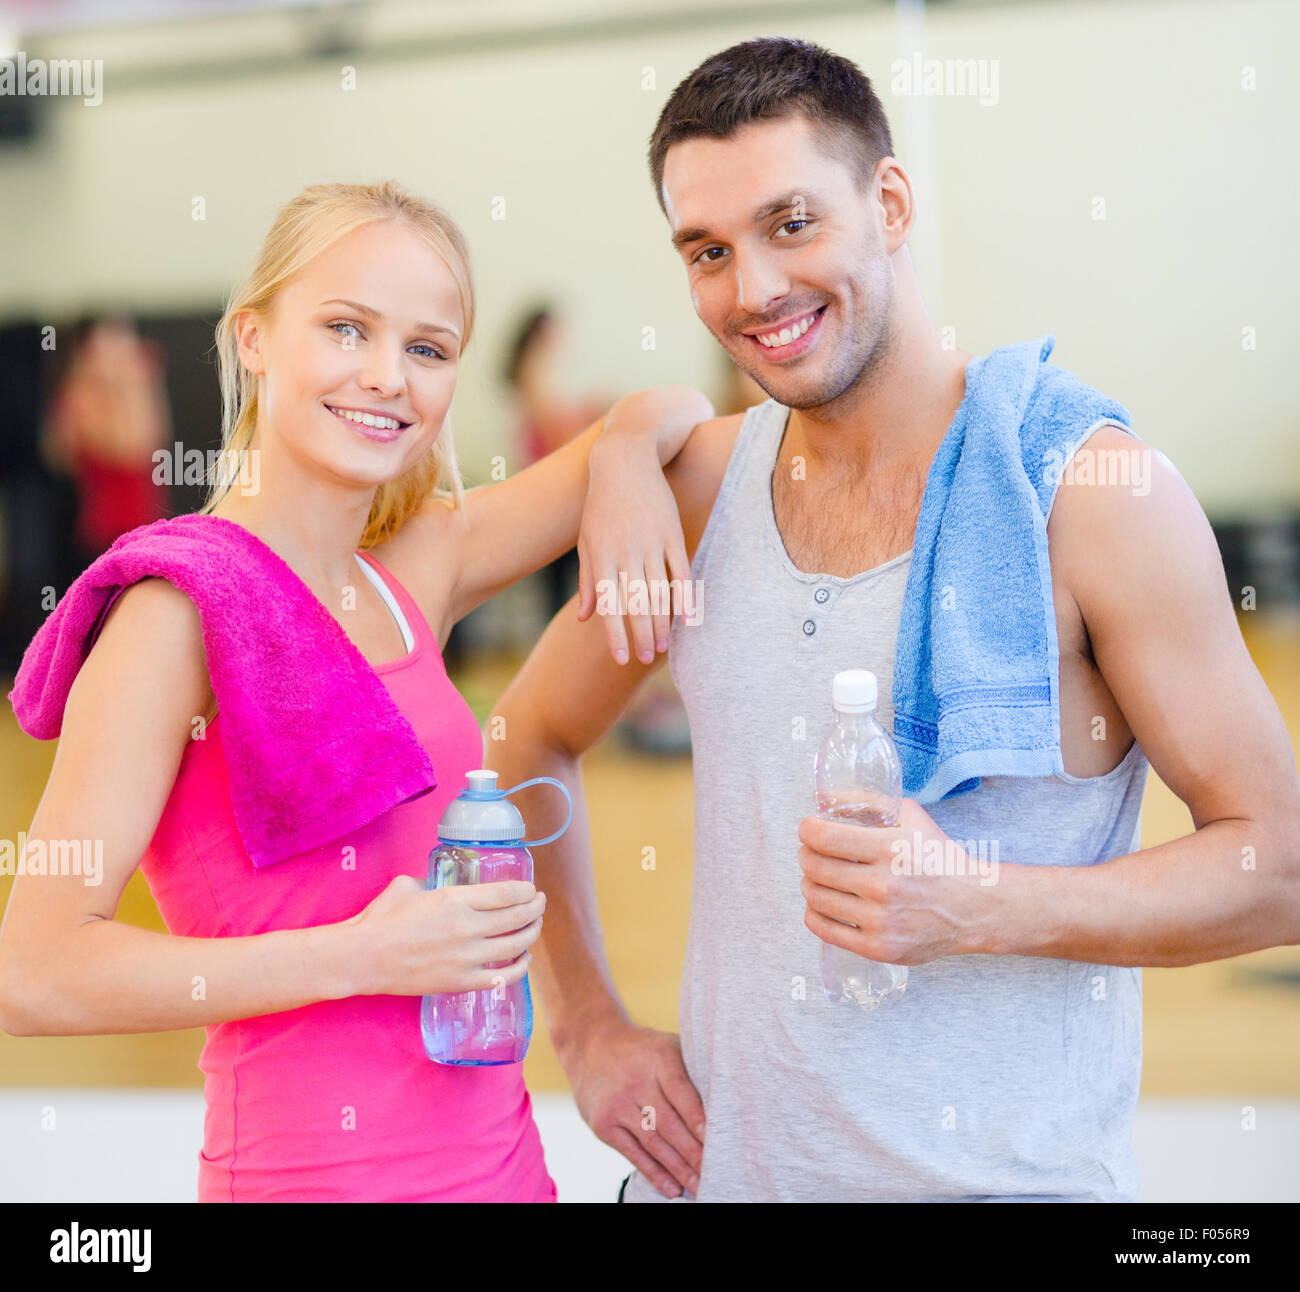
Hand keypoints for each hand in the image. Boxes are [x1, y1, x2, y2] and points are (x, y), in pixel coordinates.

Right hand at [341, 874, 545, 995]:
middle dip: (535, 909)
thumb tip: (447, 884)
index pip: (508, 893)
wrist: (362, 958)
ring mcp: (466, 958)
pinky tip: (522, 960)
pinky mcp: (460, 982)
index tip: (531, 889)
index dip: (526, 891)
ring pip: (514, 946)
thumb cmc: (381, 918)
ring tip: (535, 927)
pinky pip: (501, 977)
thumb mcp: (410, 885)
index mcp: (455, 900)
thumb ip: (435, 882)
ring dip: (531, 935)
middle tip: (539, 904)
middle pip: (517, 918)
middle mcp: (466, 928)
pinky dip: (518, 968)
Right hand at [560, 1017, 704, 1198]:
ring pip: (653, 1142)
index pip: (680, 1090)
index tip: (714, 1139)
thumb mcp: (666, 1046)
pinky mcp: (604, 1125)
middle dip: (693, 1152)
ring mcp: (617, 1104)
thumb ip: (690, 1070)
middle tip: (716, 1173)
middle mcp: (635, 1081)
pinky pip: (633, 1153)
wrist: (591, 1045)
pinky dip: (654, 1173)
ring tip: (699, 1187)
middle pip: (668, 1123)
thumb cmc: (643, 1050)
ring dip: (678, 1168)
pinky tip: (672, 1187)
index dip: (696, 1116)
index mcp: (658, 1057)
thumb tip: (726, 1103)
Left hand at [576, 413, 694, 666]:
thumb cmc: (600, 505)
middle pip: (636, 603)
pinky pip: (680, 570)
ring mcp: (650, 542)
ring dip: (662, 622)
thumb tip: (585, 618)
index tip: (622, 659)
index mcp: (602, 556)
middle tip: (645, 659)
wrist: (624, 459)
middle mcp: (626, 552)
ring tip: (664, 647)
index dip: (616, 634)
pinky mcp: (671, 532)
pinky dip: (684, 595)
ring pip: (659, 591)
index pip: (609, 604)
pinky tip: (687, 616)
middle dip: (641, 635)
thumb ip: (588, 581)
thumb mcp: (587, 541)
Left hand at [797, 797, 1003, 964]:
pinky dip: (813, 914)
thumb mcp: (910, 816)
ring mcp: (881, 921)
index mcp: (890, 849)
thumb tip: (822, 799)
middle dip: (805, 854)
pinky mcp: (879, 948)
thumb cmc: (939, 858)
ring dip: (808, 882)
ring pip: (816, 898)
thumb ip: (867, 801)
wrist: (974, 907)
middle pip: (815, 867)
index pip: (823, 838)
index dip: (806, 829)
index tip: (808, 828)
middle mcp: (884, 886)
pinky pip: (824, 930)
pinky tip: (820, 904)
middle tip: (810, 852)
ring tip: (816, 877)